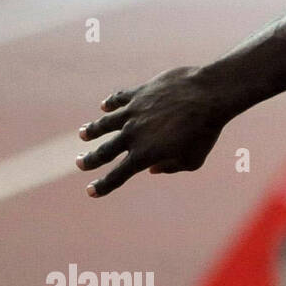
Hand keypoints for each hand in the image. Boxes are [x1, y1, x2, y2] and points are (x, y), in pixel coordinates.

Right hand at [77, 67, 226, 195]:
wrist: (207, 96)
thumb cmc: (205, 132)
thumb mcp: (192, 160)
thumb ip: (171, 168)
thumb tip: (153, 170)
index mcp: (146, 155)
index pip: (118, 175)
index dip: (103, 185)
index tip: (90, 192)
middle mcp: (134, 134)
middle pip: (105, 150)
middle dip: (90, 160)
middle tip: (79, 164)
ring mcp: (133, 112)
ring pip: (105, 123)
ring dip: (92, 130)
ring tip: (82, 134)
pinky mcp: (138, 93)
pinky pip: (119, 99)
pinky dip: (110, 103)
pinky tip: (104, 107)